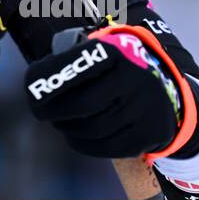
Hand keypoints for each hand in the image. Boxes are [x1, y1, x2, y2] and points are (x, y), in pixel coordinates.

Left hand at [24, 27, 182, 158]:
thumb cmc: (117, 70)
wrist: (166, 90)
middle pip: (81, 105)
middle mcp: (135, 78)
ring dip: (68, 129)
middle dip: (54, 113)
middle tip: (43, 114)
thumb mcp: (101, 52)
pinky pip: (107, 147)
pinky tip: (76, 137)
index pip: (75, 66)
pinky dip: (84, 144)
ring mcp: (146, 108)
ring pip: (92, 129)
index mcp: (117, 52)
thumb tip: (37, 81)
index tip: (33, 96)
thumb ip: (73, 58)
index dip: (47, 83)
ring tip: (61, 124)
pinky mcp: (150, 133)